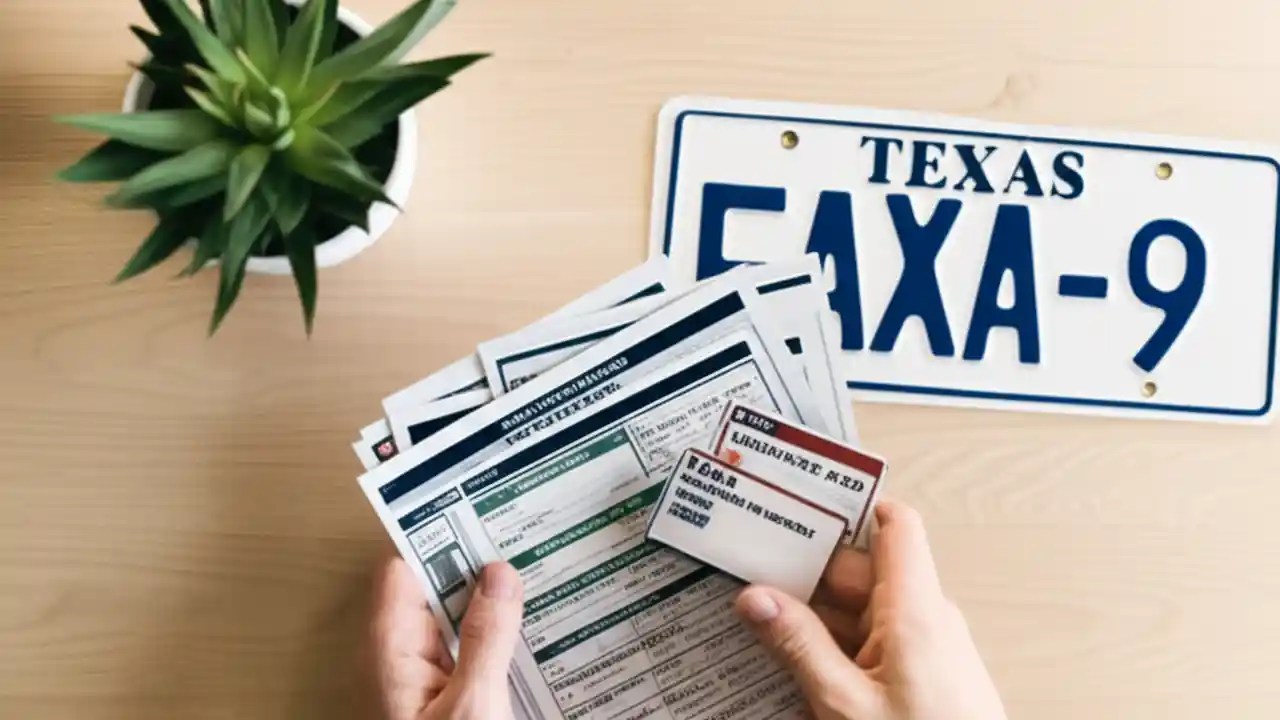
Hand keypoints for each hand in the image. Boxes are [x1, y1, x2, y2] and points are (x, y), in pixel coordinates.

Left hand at [370, 556, 524, 719]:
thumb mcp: (473, 704)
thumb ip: (485, 639)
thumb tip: (498, 575)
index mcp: (393, 650)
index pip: (405, 571)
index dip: (440, 542)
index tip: (484, 526)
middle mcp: (403, 657)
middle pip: (434, 593)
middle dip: (477, 571)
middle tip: (526, 548)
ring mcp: (426, 679)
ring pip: (458, 622)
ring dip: (493, 606)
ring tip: (538, 583)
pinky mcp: (448, 698)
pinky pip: (471, 652)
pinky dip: (498, 639)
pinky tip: (532, 633)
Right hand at [734, 500, 1006, 719]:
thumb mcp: (845, 705)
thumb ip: (798, 646)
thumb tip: (757, 599)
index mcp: (915, 610)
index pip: (893, 526)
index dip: (849, 509)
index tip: (797, 507)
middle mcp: (926, 619)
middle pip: (861, 573)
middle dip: (806, 575)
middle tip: (750, 573)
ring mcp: (926, 649)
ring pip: (860, 614)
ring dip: (814, 620)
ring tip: (760, 626)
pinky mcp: (922, 678)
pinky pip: (871, 647)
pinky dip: (833, 651)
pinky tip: (795, 670)